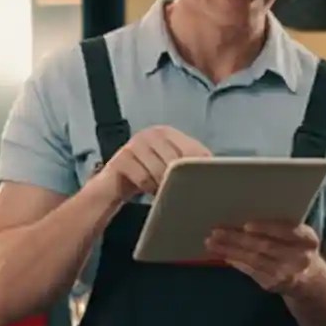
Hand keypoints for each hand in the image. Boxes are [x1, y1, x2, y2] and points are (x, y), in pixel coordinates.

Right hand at [89, 125, 210, 201]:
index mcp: (167, 132)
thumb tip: (213, 173)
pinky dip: (148, 189)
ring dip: (164, 187)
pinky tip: (148, 191)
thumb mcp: (168, 167)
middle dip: (180, 180)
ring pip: (160, 170)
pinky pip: (143, 178)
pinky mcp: (120, 159)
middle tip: (182, 193)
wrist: (112, 185)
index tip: (204, 183)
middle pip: (177, 161)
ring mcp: (134, 144)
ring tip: (163, 193)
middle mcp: (151, 134)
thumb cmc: (146, 176)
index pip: (193, 149)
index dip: (200, 168)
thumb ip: (187, 165)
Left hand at [205, 222, 322, 294]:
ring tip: (211, 243)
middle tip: (216, 231)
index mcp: (307, 239)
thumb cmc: (299, 250)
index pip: (287, 231)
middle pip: (265, 246)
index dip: (267, 228)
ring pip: (254, 260)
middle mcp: (299, 257)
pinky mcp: (273, 285)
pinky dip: (235, 262)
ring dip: (230, 251)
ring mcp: (286, 274)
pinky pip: (250, 271)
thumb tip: (243, 222)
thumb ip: (280, 228)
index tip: (246, 225)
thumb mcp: (299, 236)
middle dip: (238, 238)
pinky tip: (222, 255)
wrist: (312, 283)